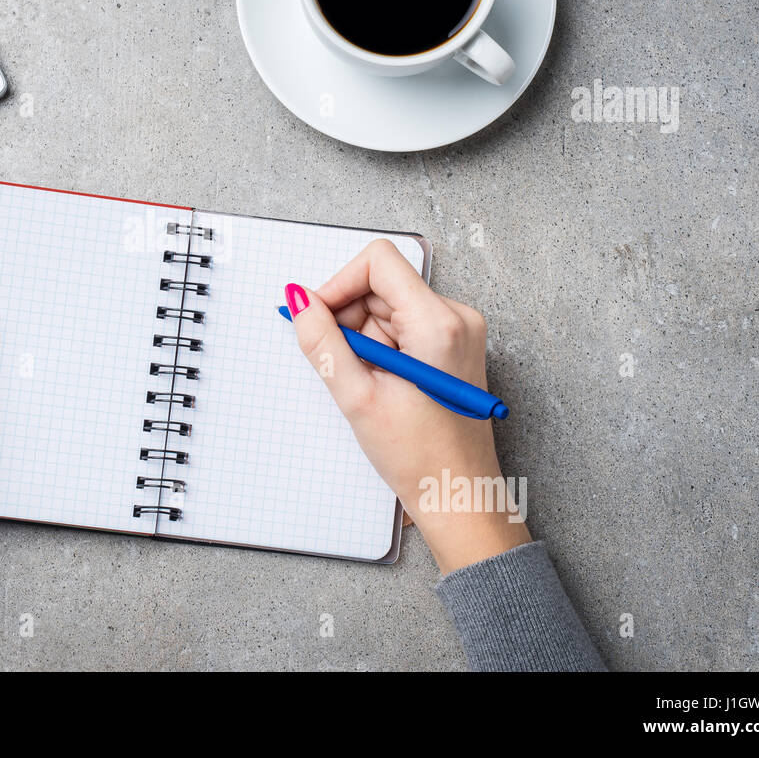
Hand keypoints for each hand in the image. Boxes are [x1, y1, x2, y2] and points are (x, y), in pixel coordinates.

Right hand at [284, 240, 529, 573]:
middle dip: (350, 320)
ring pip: (388, 307)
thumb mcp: (357, 397)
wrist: (459, 495)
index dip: (339, 284)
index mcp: (439, 322)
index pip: (378, 262)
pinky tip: (383, 386)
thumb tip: (299, 300)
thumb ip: (322, 342)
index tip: (318, 318)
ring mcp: (458, 331)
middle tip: (345, 368)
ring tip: (370, 386)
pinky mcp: (453, 345)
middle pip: (381, 285)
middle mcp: (457, 317)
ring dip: (365, 339)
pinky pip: (403, 326)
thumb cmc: (421, 457)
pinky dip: (381, 349)